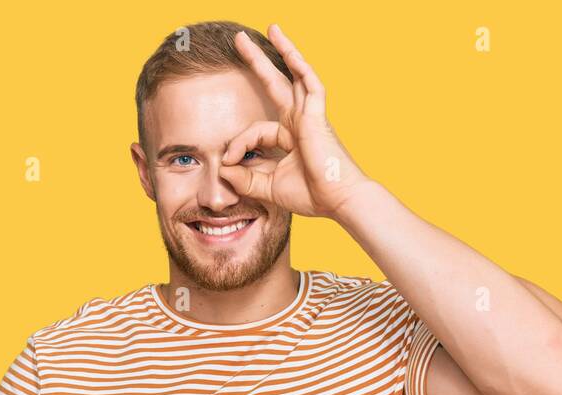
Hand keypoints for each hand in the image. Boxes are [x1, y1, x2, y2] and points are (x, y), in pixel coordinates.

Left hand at [220, 24, 372, 220]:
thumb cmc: (312, 195)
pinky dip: (300, 65)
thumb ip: (245, 178)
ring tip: (271, 28)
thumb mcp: (269, 187)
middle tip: (240, 40)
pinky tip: (289, 49)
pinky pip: (310, 83)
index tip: (227, 164)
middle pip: (275, 84)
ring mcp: (309, 116)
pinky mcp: (318, 115)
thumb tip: (222, 168)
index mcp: (289, 137)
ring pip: (295, 75)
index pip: (254, 131)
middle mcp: (299, 121)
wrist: (339, 200)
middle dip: (257, 62)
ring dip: (283, 50)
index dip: (237, 145)